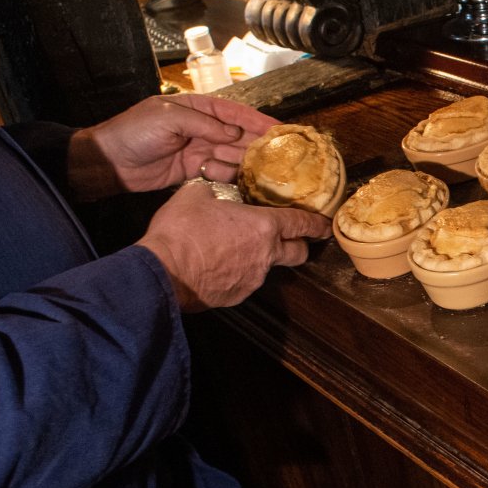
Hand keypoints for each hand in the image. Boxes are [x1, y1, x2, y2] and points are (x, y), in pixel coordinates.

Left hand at [68, 95, 279, 200]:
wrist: (108, 162)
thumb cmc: (133, 132)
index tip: (280, 129)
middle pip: (238, 136)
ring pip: (232, 155)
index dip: (258, 120)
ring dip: (250, 163)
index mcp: (196, 108)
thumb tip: (234, 134)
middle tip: (284, 155)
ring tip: (270, 172)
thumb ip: (203, 124)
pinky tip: (247, 183)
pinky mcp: (193, 171)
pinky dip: (233, 177)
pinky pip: (219, 172)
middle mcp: (201, 128)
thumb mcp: (167, 118)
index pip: (234, 113)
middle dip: (260, 144)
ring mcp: (198, 150)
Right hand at [137, 180, 329, 310]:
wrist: (162, 273)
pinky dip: (235, 274)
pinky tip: (217, 266)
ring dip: (257, 258)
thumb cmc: (181, 231)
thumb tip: (210, 191)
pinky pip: (243, 282)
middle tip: (293, 239)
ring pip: (266, 268)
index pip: (301, 223)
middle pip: (297, 253)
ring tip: (234, 249)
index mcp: (263, 227)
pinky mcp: (236, 296)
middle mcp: (266, 255)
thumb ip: (211, 192)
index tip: (326, 225)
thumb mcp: (194, 196)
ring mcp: (253, 279)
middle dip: (299, 246)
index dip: (316, 223)